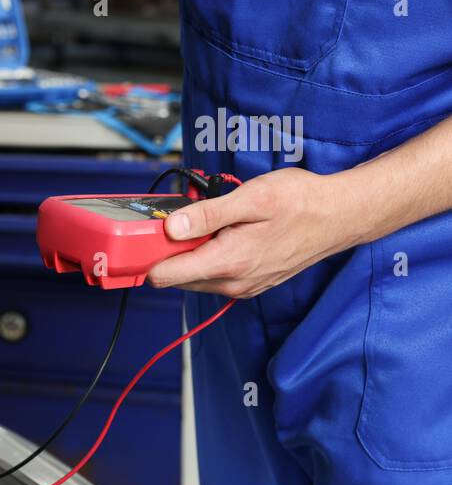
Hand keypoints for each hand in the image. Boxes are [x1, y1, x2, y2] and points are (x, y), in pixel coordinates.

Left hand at [146, 168, 363, 298]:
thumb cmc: (300, 202)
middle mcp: (232, 282)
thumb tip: (170, 227)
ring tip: (210, 223)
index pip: (164, 276)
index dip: (147, 256)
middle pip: (175, 277)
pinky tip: (224, 233)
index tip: (144, 236)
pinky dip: (209, 256)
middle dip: (170, 250)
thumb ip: (207, 215)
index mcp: (228, 262)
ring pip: (194, 276)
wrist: (340, 216)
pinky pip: (214, 275)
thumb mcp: (251, 198)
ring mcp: (242, 286)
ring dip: (191, 252)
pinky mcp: (250, 283)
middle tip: (182, 219)